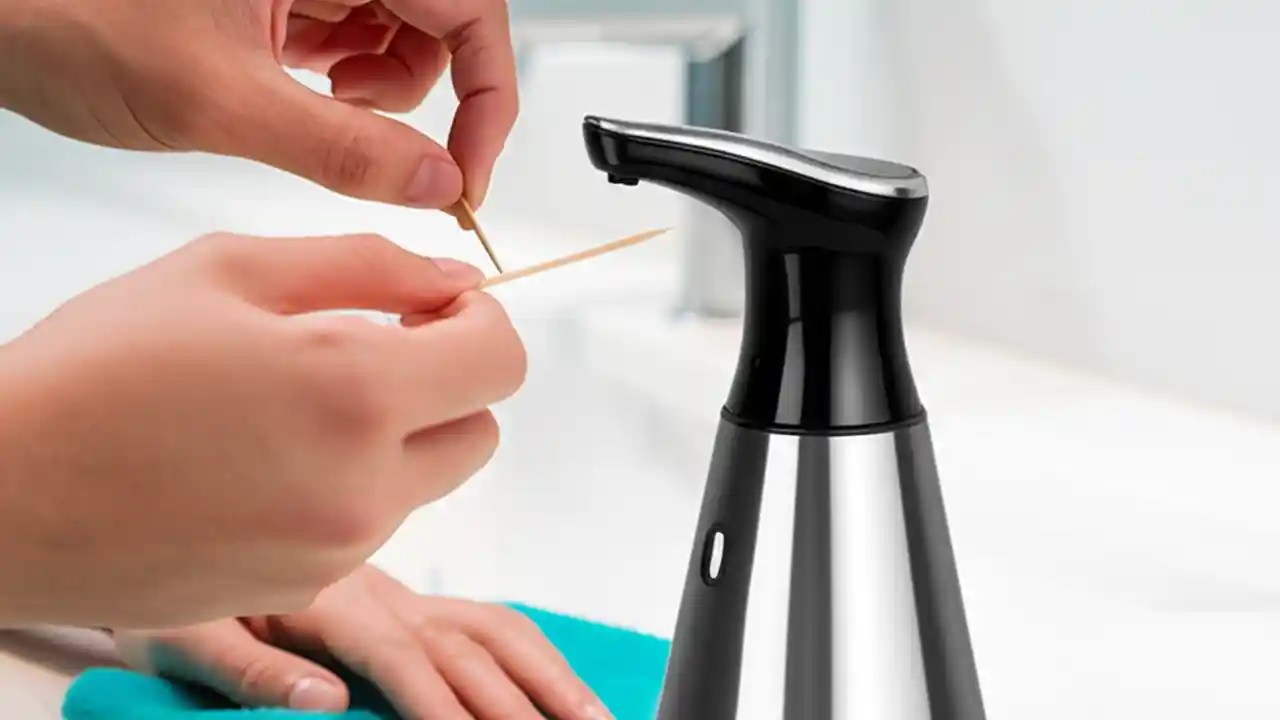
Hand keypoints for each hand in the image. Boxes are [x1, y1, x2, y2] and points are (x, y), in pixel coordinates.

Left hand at [0, 0, 516, 206]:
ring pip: (402, 34)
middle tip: (380, 143)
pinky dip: (343, 83)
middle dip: (424, 93)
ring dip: (380, 91)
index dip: (486, 93)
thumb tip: (435, 182)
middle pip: (443, 19)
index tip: (469, 167)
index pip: (469, 7)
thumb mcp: (220, 101)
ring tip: (311, 103)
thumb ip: (343, 148)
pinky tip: (294, 91)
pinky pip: (353, 39)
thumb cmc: (68, 17)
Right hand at [0, 233, 524, 627]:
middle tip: (375, 346)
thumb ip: (366, 266)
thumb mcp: (229, 271)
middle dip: (447, 381)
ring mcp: (337, 550)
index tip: (434, 308)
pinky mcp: (304, 588)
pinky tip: (266, 458)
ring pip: (428, 481)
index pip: (502, 361)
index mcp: (357, 391)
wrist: (3, 495)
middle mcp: (364, 486)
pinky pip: (370, 526)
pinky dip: (350, 487)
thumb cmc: (95, 372)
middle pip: (480, 429)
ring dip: (398, 435)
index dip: (481, 322)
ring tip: (300, 403)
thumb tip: (455, 282)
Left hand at [114, 565, 612, 719]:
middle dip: (526, 700)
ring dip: (550, 675)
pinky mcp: (410, 600)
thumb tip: (325, 703)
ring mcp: (402, 593)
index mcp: (325, 599)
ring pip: (495, 627)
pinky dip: (535, 653)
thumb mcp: (182, 635)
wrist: (174, 516)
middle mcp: (379, 590)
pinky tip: (561, 682)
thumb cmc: (173, 596)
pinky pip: (487, 620)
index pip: (401, 656)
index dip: (443, 705)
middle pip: (471, 643)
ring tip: (595, 719)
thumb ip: (253, 668)